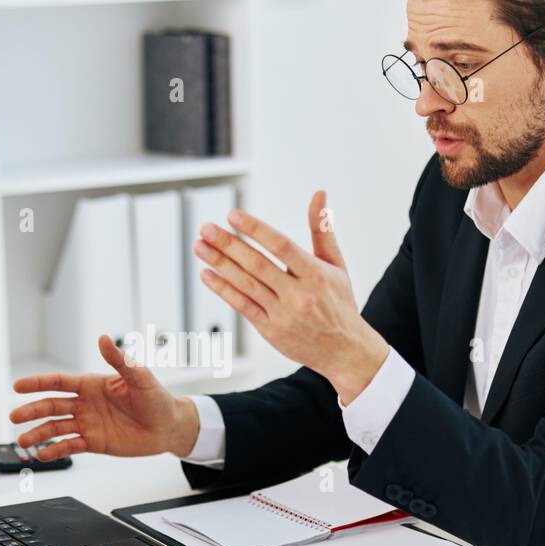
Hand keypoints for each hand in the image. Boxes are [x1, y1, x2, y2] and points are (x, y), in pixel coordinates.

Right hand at [9, 335, 200, 461]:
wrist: (168, 426)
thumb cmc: (156, 398)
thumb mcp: (140, 377)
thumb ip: (120, 360)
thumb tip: (104, 339)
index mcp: (92, 384)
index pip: (59, 382)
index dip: (38, 383)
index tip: (18, 386)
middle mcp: (85, 403)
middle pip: (52, 406)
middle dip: (32, 411)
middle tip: (14, 416)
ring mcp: (88, 423)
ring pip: (56, 428)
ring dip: (39, 434)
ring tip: (23, 440)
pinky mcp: (94, 442)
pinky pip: (70, 446)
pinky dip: (56, 450)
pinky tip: (43, 455)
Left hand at [194, 189, 388, 403]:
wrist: (344, 350)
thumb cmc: (339, 303)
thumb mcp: (336, 265)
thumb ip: (322, 229)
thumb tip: (319, 195)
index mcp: (316, 275)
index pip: (281, 246)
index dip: (255, 230)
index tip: (233, 216)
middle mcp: (299, 295)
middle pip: (258, 265)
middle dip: (228, 245)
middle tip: (206, 229)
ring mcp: (283, 314)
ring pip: (246, 285)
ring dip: (220, 265)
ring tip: (200, 247)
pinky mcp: (271, 330)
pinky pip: (243, 307)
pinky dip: (224, 290)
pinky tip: (207, 275)